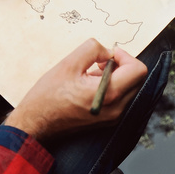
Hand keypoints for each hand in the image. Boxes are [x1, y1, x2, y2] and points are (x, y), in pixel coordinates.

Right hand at [4, 39, 148, 141]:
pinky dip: (110, 88)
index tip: (107, 55)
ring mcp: (113, 117)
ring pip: (128, 88)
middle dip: (121, 66)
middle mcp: (116, 108)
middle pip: (136, 79)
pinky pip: (119, 99)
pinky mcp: (107, 121)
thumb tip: (109, 52)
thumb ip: (93, 49)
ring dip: (115, 76)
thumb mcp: (68, 64)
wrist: (35, 124)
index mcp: (108, 93)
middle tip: (98, 64)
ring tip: (89, 76)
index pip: (138, 70)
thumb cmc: (47, 97)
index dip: (125, 56)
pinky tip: (89, 86)